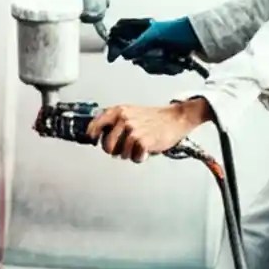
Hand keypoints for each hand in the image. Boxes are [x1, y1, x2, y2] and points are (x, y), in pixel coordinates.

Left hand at [85, 100, 209, 162]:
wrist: (176, 117)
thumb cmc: (154, 117)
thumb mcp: (131, 112)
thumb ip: (115, 121)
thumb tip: (100, 136)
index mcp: (119, 111)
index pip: (96, 124)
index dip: (92, 135)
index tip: (93, 140)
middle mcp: (123, 119)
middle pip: (107, 146)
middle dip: (114, 151)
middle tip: (124, 148)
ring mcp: (132, 130)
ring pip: (120, 154)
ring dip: (129, 154)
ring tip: (138, 147)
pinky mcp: (142, 140)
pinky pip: (134, 158)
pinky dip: (140, 158)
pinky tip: (145, 151)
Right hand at [106, 17, 201, 73]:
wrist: (203, 38)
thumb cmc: (180, 31)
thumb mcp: (154, 36)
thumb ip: (136, 45)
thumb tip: (124, 54)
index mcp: (145, 30)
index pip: (124, 37)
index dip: (117, 46)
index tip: (112, 56)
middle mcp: (151, 40)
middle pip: (137, 57)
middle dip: (148, 60)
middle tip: (157, 56)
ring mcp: (160, 50)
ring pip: (149, 65)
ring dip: (160, 65)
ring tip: (170, 58)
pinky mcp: (169, 59)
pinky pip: (161, 69)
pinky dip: (169, 68)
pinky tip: (176, 62)